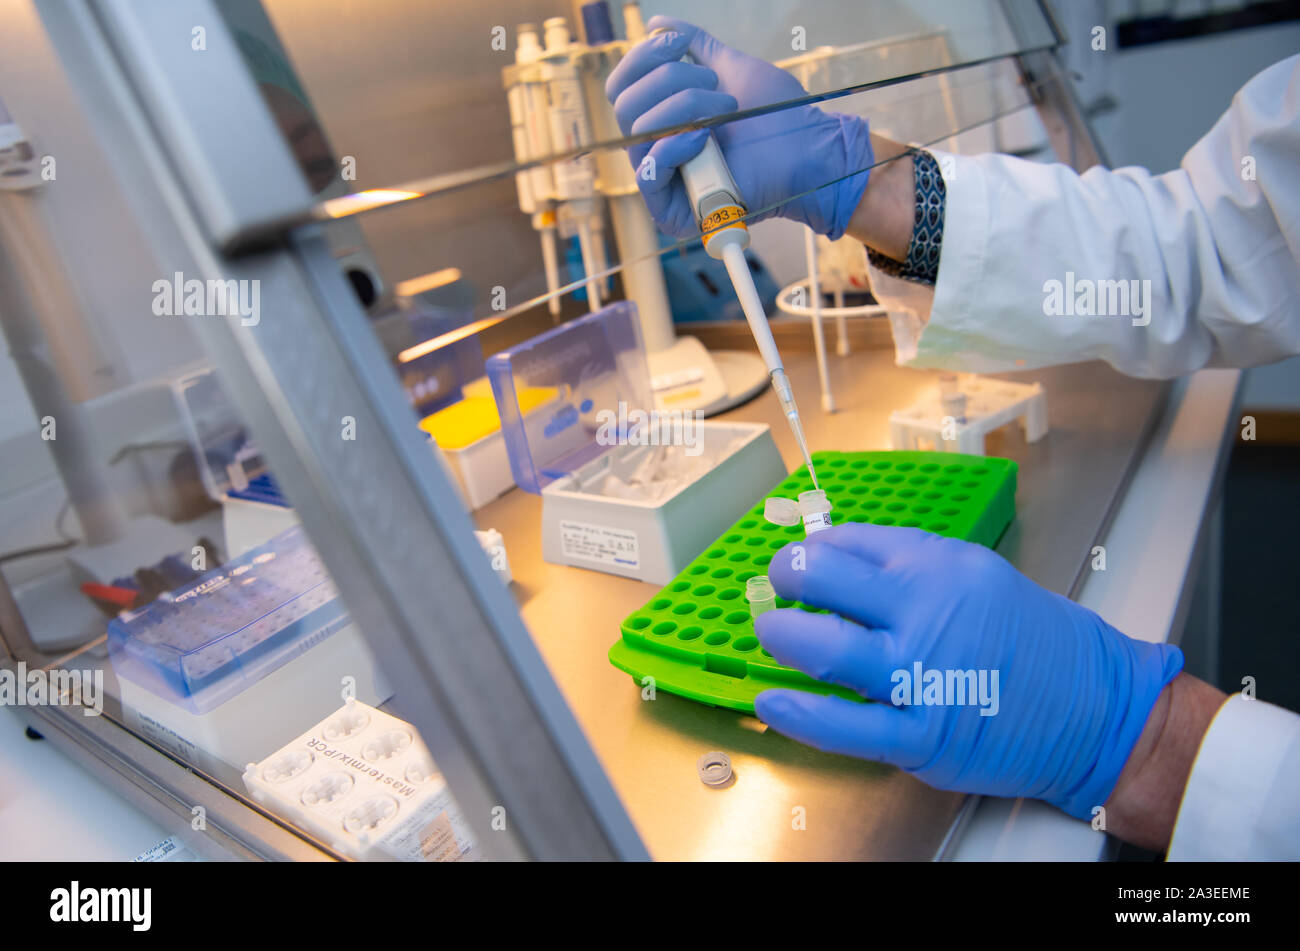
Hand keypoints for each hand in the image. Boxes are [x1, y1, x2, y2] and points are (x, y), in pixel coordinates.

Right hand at [604, 15, 872, 239]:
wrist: (810, 151)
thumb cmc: (778, 116)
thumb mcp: (730, 69)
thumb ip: (694, 47)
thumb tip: (656, 24)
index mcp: (663, 119)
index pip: (622, 88)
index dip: (641, 58)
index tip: (678, 43)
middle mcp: (656, 150)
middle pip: (624, 107)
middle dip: (669, 81)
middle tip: (714, 85)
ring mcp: (665, 182)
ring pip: (637, 133)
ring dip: (683, 108)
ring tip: (726, 110)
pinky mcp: (673, 211)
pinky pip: (647, 174)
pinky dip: (673, 147)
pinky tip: (705, 138)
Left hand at [753, 524, 1182, 819]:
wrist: (1098, 706)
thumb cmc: (1033, 639)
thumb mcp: (977, 573)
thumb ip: (909, 563)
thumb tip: (834, 553)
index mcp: (940, 566)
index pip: (848, 542)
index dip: (810, 550)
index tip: (798, 561)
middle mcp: (929, 613)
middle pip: (824, 582)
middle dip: (785, 579)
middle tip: (777, 588)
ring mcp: (925, 676)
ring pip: (827, 649)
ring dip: (782, 637)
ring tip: (772, 634)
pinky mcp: (925, 736)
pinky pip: (847, 726)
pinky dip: (800, 714)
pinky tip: (772, 702)